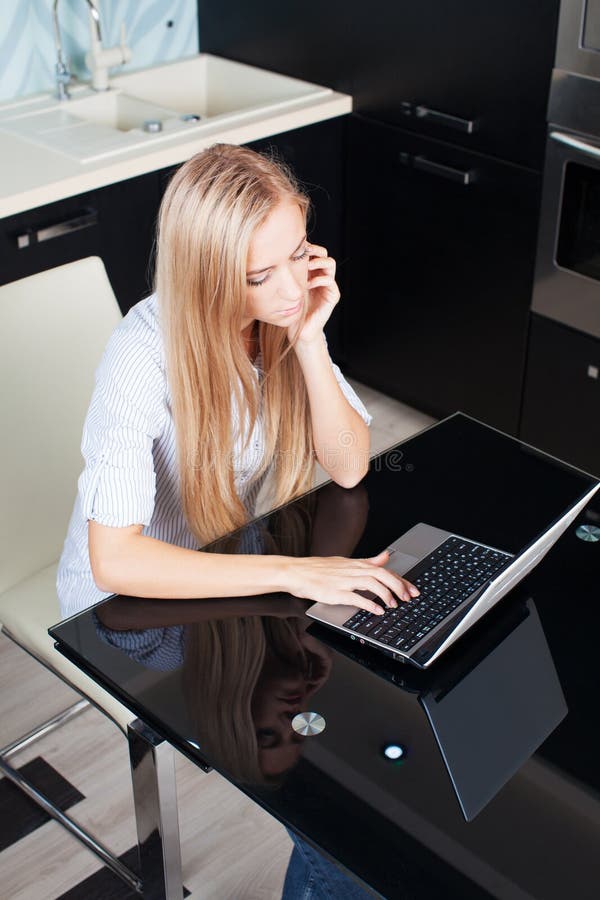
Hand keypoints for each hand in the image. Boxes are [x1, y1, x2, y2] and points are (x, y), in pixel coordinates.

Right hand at [283, 550, 419, 614]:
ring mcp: (344, 581)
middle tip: (408, 598)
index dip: (400, 580)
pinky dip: (368, 604)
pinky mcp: (335, 592)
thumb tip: (386, 556)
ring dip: (385, 594)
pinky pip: (355, 597)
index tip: (412, 590)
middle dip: (398, 586)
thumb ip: (368, 561)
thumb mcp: (346, 561)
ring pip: (371, 583)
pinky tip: (377, 611)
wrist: (296, 572)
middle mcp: (352, 570)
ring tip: (394, 605)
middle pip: (381, 574)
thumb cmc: (319, 569)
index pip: (384, 569)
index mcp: (356, 564)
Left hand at [288, 243, 339, 343]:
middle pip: (324, 253)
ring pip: (330, 263)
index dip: (306, 247)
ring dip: (318, 262)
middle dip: (314, 250)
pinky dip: (319, 279)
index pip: (313, 252)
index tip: (293, 247)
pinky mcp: (332, 296)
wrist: (300, 331)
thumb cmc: (291, 310)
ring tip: (307, 266)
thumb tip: (269, 257)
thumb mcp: (286, 289)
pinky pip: (330, 281)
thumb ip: (285, 275)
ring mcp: (328, 286)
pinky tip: (308, 284)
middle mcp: (321, 276)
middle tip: (302, 252)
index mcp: (311, 273)